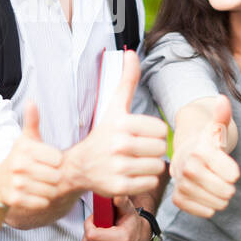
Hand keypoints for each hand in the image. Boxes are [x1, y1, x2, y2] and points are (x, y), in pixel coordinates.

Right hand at [0, 103, 62, 211]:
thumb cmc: (19, 158)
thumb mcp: (25, 139)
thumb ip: (32, 121)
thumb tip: (31, 101)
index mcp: (25, 148)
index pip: (57, 159)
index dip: (56, 162)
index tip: (48, 161)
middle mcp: (19, 165)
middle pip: (55, 176)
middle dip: (54, 178)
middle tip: (46, 175)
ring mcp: (16, 183)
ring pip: (50, 191)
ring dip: (50, 190)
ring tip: (41, 184)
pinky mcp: (15, 199)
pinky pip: (42, 202)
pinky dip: (43, 200)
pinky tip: (35, 193)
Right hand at [72, 51, 168, 196]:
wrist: (78, 166)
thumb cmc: (102, 134)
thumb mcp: (113, 106)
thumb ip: (126, 81)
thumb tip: (131, 54)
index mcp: (121, 123)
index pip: (161, 130)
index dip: (153, 133)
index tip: (139, 135)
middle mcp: (119, 144)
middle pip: (161, 149)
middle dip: (153, 150)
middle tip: (138, 150)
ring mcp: (119, 167)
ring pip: (158, 167)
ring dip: (150, 166)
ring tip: (135, 162)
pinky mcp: (119, 186)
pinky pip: (150, 183)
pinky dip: (145, 181)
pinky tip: (132, 174)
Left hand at [81, 195, 151, 240]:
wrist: (143, 240)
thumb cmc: (131, 223)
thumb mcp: (127, 210)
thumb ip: (121, 201)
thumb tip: (116, 196)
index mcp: (124, 238)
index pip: (91, 236)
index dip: (88, 226)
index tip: (94, 221)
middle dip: (87, 237)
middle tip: (95, 231)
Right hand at [170, 95, 239, 217]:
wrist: (186, 154)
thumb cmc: (207, 143)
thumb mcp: (216, 128)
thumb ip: (221, 116)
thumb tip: (222, 99)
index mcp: (199, 151)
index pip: (231, 174)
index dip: (233, 173)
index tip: (230, 169)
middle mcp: (186, 167)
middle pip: (225, 191)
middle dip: (228, 188)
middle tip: (224, 181)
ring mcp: (181, 184)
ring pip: (215, 204)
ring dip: (219, 199)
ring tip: (216, 188)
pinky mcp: (177, 198)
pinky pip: (202, 211)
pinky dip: (207, 207)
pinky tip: (206, 196)